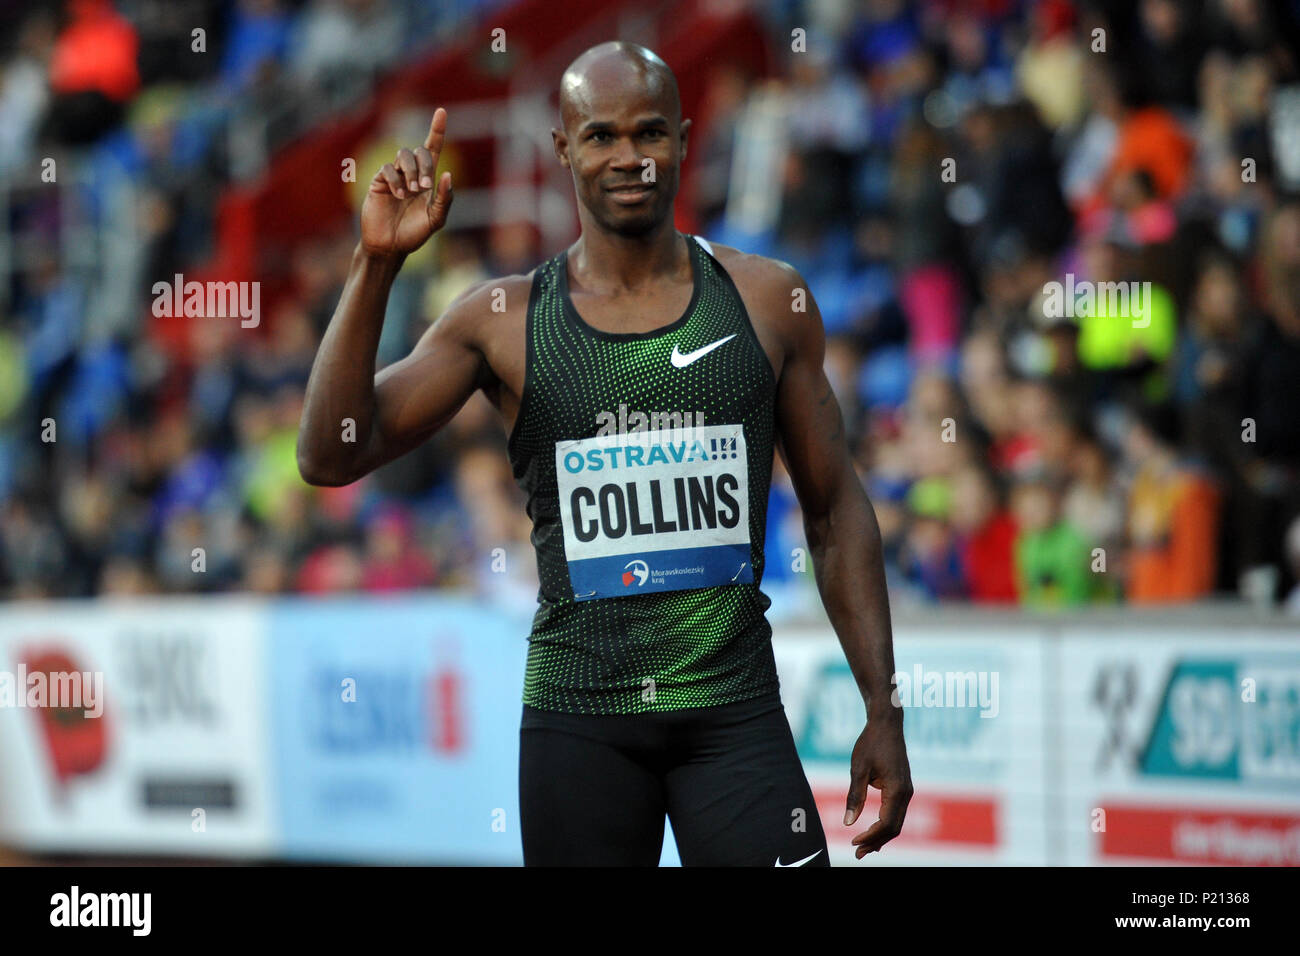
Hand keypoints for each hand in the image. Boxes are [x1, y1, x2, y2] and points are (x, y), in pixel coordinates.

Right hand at [361, 107, 453, 259]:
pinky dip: (395, 180)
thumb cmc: (413, 234)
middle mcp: (411, 174)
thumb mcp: (436, 219)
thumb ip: (444, 198)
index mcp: (427, 180)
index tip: (441, 111)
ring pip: (403, 155)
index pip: (432, 149)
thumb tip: (447, 174)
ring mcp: (394, 176)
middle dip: (425, 166)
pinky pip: (387, 169)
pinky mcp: (379, 182)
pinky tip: (398, 196)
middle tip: (425, 188)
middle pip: (420, 151)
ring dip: (411, 171)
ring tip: (412, 191)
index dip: (437, 130)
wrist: (390, 247)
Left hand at [844, 715, 911, 858]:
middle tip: (857, 853)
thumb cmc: (870, 743)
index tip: (853, 843)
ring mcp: (907, 790)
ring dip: (881, 836)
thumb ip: (854, 796)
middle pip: (894, 827)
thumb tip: (848, 823)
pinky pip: (897, 812)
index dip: (870, 836)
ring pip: (897, 822)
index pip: (886, 823)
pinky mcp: (903, 787)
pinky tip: (873, 831)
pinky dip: (886, 825)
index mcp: (896, 789)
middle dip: (876, 842)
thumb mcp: (858, 769)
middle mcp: (906, 793)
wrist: (886, 724)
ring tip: (864, 848)